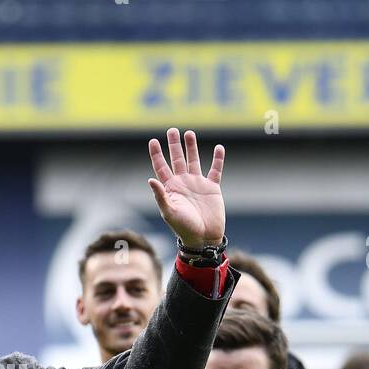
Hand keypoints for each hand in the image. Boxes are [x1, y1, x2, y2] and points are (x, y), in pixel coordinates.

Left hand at [147, 128, 225, 247]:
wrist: (203, 238)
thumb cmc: (183, 228)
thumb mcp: (169, 212)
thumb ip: (160, 195)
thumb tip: (150, 179)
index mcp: (170, 188)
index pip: (161, 167)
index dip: (157, 154)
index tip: (153, 141)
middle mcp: (183, 183)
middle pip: (177, 159)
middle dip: (174, 145)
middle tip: (172, 130)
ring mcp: (197, 184)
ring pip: (194, 160)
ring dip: (192, 147)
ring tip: (189, 133)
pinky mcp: (212, 187)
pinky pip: (215, 170)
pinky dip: (217, 159)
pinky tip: (218, 147)